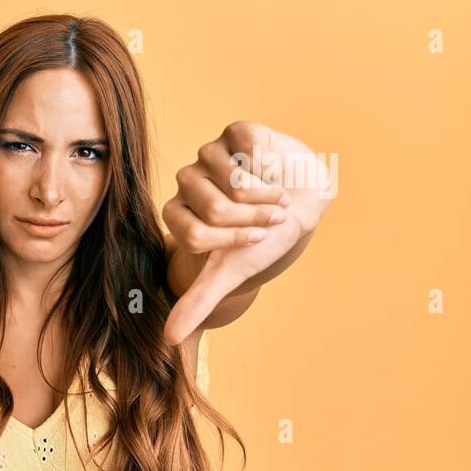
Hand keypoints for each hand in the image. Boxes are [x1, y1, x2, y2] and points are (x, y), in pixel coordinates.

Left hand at [162, 121, 333, 344]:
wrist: (303, 200)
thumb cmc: (265, 236)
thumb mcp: (232, 270)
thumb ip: (199, 300)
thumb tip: (167, 339)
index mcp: (177, 213)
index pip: (196, 234)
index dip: (233, 241)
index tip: (255, 240)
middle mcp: (187, 180)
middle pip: (215, 207)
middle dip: (253, 220)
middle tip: (272, 220)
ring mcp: (209, 153)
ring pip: (234, 180)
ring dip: (267, 196)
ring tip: (277, 198)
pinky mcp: (236, 132)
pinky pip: (251, 149)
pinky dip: (274, 167)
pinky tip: (277, 171)